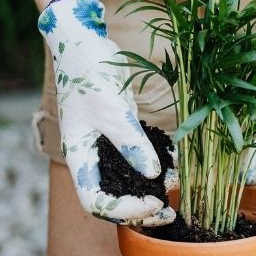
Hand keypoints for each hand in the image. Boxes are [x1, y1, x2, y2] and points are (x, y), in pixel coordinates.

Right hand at [38, 0, 173, 225]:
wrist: (84, 43)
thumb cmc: (89, 73)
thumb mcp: (112, 109)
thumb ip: (131, 143)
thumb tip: (152, 175)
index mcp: (79, 156)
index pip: (95, 202)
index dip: (124, 210)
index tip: (153, 202)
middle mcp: (91, 158)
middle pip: (112, 199)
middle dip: (141, 210)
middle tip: (170, 212)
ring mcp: (106, 146)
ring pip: (127, 183)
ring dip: (151, 191)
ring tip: (176, 192)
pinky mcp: (121, 133)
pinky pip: (138, 159)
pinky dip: (156, 167)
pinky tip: (176, 167)